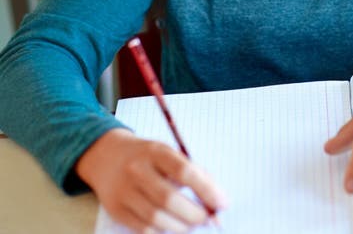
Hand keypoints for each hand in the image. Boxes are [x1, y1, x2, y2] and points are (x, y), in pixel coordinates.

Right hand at [76, 129, 226, 232]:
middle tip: (209, 219)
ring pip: (156, 218)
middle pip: (169, 199)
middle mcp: (137, 170)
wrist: (106, 156)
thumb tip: (215, 198)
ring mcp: (124, 191)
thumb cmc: (146, 156)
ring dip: (181, 226)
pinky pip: (143, 229)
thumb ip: (191, 170)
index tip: (222, 203)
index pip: (184, 171)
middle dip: (195, 214)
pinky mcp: (116, 209)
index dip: (206, 189)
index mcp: (155, 151)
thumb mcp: (167, 152)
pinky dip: (162, 231)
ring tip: (192, 224)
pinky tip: (172, 226)